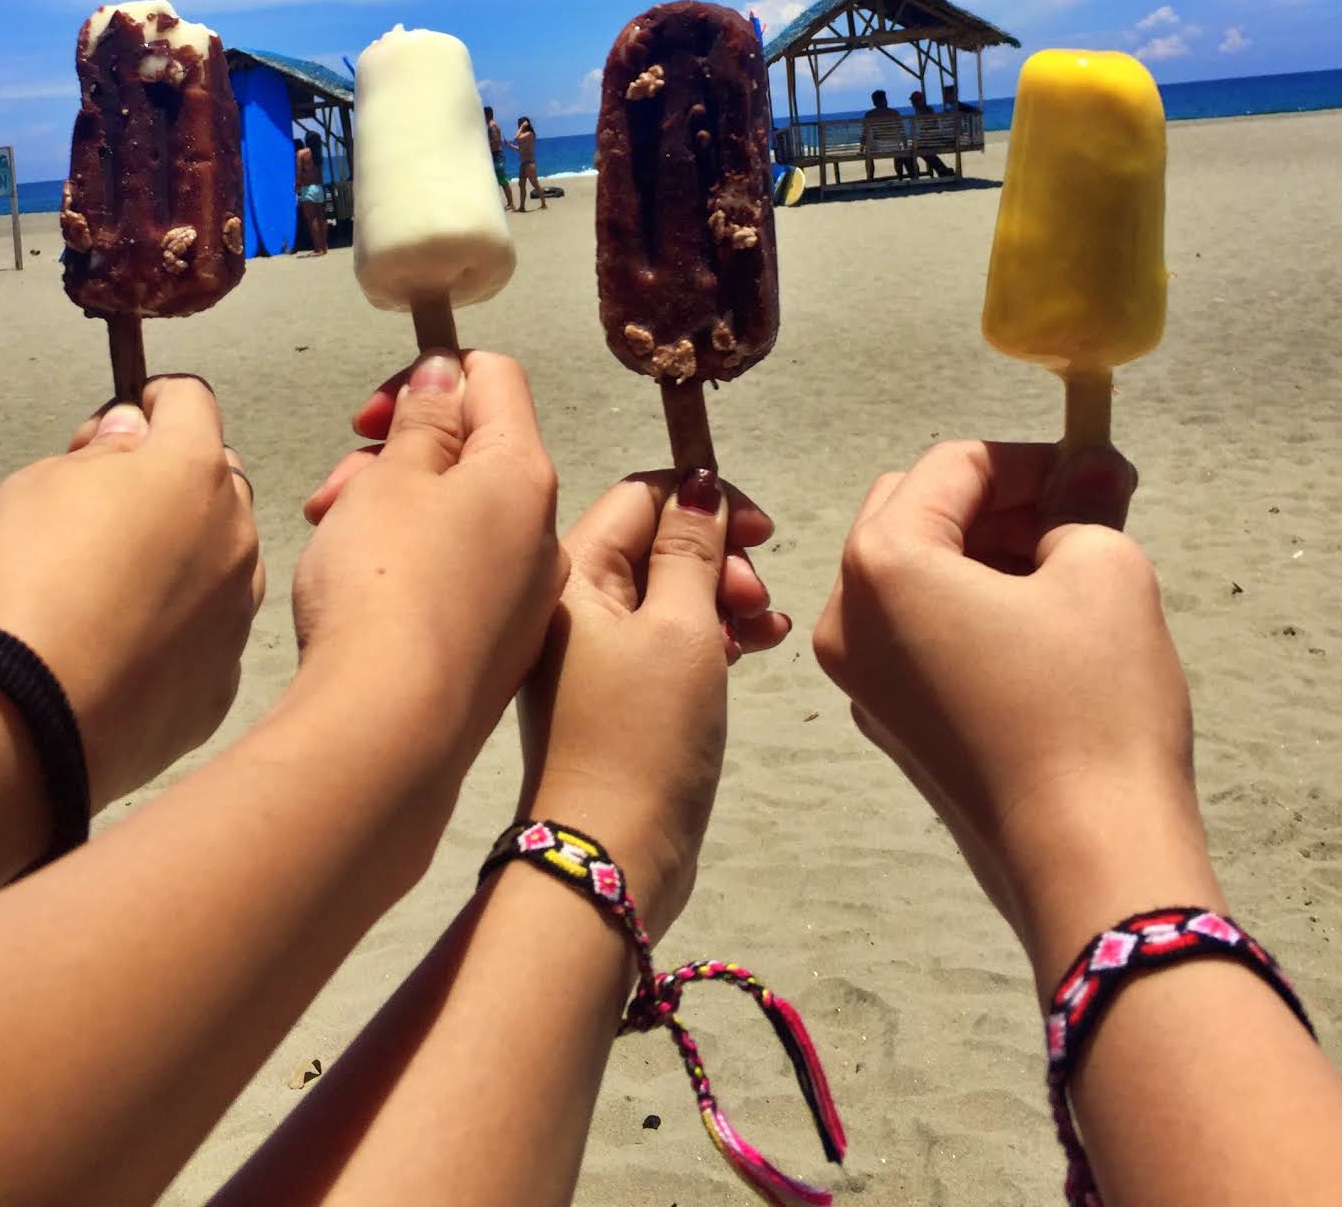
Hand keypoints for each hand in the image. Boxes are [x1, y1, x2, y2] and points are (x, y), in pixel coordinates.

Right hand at [0, 376, 261, 809]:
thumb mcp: (36, 486)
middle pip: (218, 482)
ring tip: (116, 586)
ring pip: (224, 561)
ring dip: (185, 558)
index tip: (125, 418)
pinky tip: (126, 649)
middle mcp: (234, 535)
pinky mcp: (221, 682)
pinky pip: (209, 637)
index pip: (191, 401)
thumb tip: (127, 439)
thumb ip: (98, 454)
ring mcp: (236, 613)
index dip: (154, 401)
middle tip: (109, 507)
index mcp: (191, 471)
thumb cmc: (23, 586)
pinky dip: (179, 632)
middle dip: (173, 481)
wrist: (24, 719)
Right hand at [295, 351, 565, 767]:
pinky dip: (412, 568)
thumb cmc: (384, 585)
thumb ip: (425, 417)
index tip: (371, 417)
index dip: (429, 377)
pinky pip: (460, 580)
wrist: (389, 730)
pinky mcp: (498, 652)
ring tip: (333, 541)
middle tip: (338, 490)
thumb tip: (450, 373)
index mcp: (525, 474)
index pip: (496, 378)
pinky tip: (361, 595)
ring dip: (394, 510)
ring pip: (460, 520)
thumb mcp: (392, 477)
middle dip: (398, 456)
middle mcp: (543, 534)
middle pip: (474, 455)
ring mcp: (525, 599)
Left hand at [515, 469, 792, 937]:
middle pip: (656, 542)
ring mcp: (592, 654)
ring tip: (767, 628)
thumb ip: (693, 550)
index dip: (706, 502)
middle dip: (719, 555)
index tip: (763, 532)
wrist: (609, 857)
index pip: (642, 497)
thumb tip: (699, 483)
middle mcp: (574, 605)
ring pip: (669, 592)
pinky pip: (667, 639)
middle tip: (759, 596)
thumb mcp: (682, 629)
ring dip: (724, 596)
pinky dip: (712, 635)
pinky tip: (756, 647)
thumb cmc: (644, 735)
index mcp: (575, 574)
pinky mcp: (615, 696)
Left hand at [813, 442, 1215, 981]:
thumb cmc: (1094, 705)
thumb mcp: (1105, 572)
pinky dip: (971, 611)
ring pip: (914, 576)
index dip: (1032, 459)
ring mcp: (860, 680)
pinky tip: (1041, 628)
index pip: (953, 466)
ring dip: (985, 554)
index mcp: (881, 563)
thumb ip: (1083, 506)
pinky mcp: (892, 727)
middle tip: (1082, 513)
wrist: (1090, 865)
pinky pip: (919, 635)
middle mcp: (846, 617)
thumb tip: (1088, 471)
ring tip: (1070, 567)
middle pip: (915, 512)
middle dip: (999, 502)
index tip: (1099, 471)